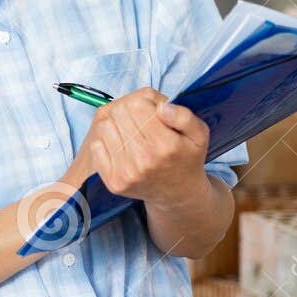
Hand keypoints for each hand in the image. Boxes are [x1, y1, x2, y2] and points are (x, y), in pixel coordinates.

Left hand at [67, 88, 209, 210]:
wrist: (177, 193)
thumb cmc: (186, 158)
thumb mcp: (199, 134)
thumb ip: (184, 116)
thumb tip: (161, 107)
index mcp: (167, 145)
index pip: (137, 105)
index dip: (144, 103)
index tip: (152, 111)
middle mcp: (145, 160)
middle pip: (120, 113)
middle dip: (130, 112)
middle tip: (142, 121)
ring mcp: (127, 173)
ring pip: (106, 126)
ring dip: (117, 124)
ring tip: (132, 132)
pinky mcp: (114, 182)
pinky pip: (97, 146)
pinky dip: (106, 141)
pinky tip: (122, 145)